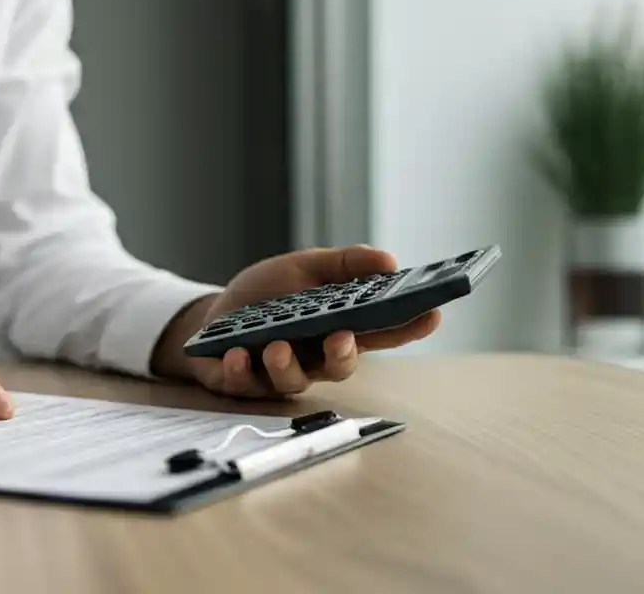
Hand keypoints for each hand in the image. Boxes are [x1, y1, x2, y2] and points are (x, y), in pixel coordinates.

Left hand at [152, 245, 440, 397]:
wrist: (211, 312)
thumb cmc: (264, 294)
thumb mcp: (303, 267)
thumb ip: (344, 265)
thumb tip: (389, 260)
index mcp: (336, 328)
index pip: (381, 332)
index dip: (409, 326)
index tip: (432, 314)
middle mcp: (314, 356)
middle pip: (341, 365)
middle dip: (344, 355)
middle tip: (341, 338)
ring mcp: (280, 374)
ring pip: (293, 380)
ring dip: (286, 364)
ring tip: (276, 345)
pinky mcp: (242, 383)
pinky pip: (245, 383)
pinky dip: (240, 369)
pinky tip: (236, 353)